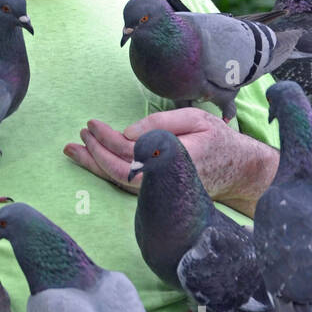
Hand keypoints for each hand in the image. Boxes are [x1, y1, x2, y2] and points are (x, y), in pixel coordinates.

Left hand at [64, 108, 278, 216]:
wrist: (237, 170)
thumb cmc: (216, 140)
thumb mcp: (195, 119)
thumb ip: (161, 123)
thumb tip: (128, 134)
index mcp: (173, 159)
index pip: (130, 152)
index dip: (107, 139)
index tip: (92, 124)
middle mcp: (162, 180)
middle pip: (117, 172)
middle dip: (93, 154)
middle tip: (79, 135)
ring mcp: (158, 191)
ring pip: (118, 181)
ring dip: (93, 165)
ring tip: (73, 149)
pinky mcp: (156, 193)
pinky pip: (125, 183)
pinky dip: (105, 171)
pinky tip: (92, 160)